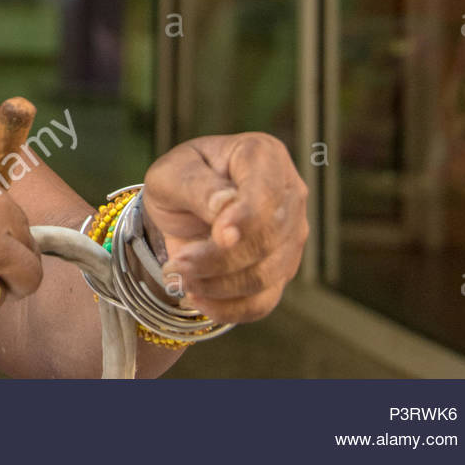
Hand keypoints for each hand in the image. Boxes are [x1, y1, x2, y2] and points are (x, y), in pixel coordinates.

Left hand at [142, 132, 307, 323]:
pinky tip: (196, 298)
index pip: (266, 194)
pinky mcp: (282, 269)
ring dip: (216, 285)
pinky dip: (228, 308)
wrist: (182, 207)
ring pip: (265, 275)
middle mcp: (289, 194)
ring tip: (178, 276)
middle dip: (217, 259)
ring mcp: (291, 234)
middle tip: (176, 265)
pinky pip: (263, 301)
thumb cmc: (180, 180)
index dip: (246, 219)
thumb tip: (226, 207)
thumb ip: (198, 187)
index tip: (220, 236)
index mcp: (263, 156)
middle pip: (267, 240)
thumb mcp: (172, 174)